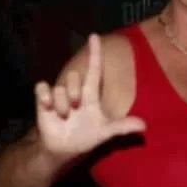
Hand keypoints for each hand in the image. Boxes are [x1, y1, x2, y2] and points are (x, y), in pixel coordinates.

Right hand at [34, 34, 145, 157]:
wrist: (63, 150)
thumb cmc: (86, 138)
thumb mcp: (104, 133)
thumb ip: (122, 127)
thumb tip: (144, 125)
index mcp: (91, 95)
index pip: (94, 69)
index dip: (94, 53)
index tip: (94, 36)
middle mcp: (75, 91)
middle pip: (75, 76)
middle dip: (75, 91)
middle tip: (76, 108)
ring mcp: (59, 96)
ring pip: (59, 86)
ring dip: (62, 103)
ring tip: (64, 115)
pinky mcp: (43, 102)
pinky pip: (42, 88)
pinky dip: (45, 96)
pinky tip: (48, 107)